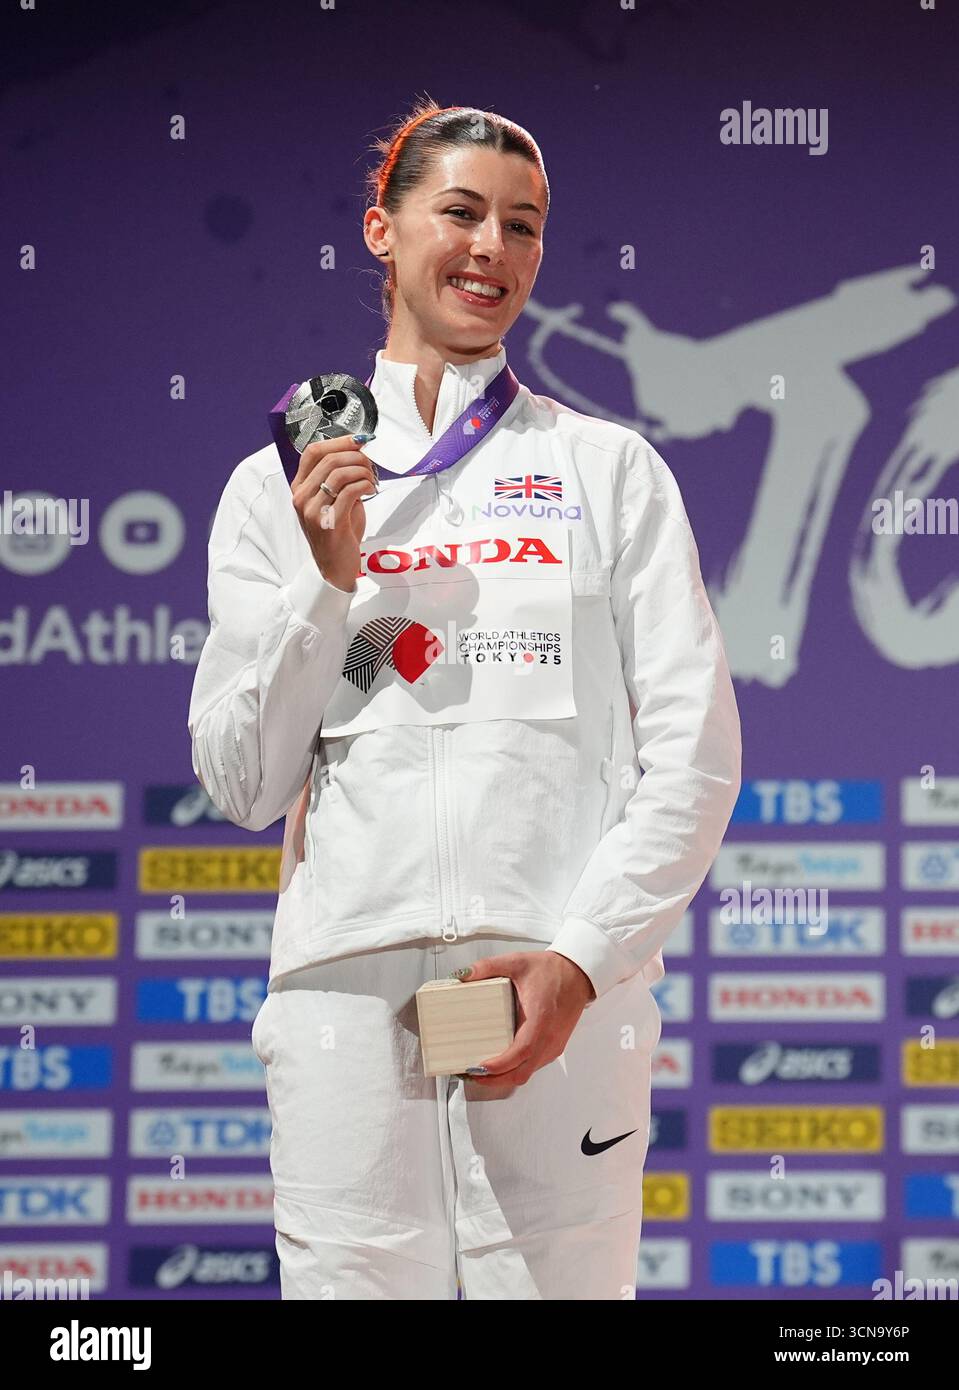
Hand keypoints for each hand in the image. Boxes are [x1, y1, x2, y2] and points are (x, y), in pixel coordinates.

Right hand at [290, 434, 378, 591]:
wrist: (335, 567)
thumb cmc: (338, 532)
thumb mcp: (334, 500)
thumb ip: (339, 477)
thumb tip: (358, 451)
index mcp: (299, 487)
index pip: (312, 452)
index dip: (338, 441)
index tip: (359, 440)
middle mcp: (301, 497)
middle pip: (328, 459)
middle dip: (356, 457)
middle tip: (370, 465)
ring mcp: (312, 510)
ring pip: (340, 473)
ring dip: (363, 471)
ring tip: (372, 479)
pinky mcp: (328, 522)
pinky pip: (349, 491)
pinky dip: (365, 485)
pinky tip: (371, 490)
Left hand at [452, 949, 595, 1087]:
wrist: (578, 974)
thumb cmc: (554, 971)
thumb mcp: (517, 962)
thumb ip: (488, 967)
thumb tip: (462, 975)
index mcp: (540, 1019)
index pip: (520, 1052)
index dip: (499, 1065)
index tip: (478, 1067)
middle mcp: (549, 1038)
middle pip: (521, 1072)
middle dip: (494, 1079)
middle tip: (471, 1073)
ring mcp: (553, 1045)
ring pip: (527, 1073)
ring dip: (504, 1077)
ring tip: (481, 1070)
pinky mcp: (554, 1047)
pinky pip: (533, 1066)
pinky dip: (515, 1070)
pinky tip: (501, 1063)